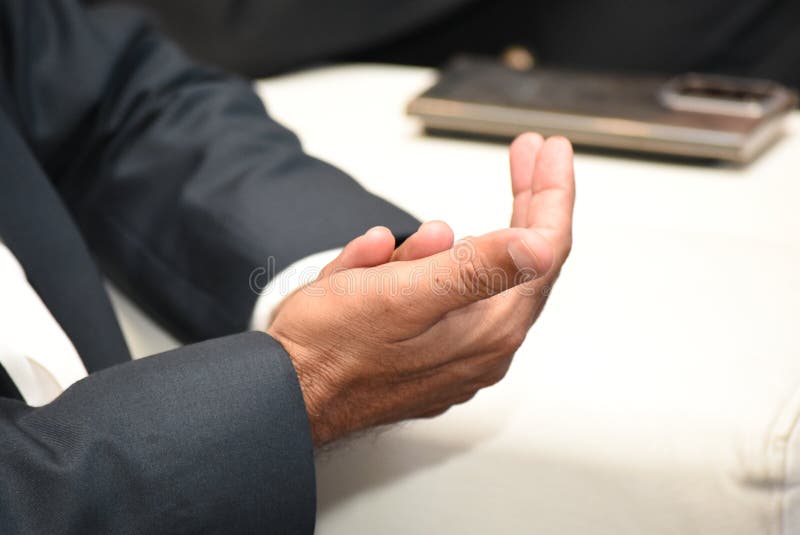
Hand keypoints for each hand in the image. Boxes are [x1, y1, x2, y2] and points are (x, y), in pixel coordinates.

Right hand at [269, 135, 574, 446]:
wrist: (284, 396)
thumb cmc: (331, 348)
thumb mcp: (401, 295)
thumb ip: (475, 269)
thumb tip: (540, 246)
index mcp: (488, 329)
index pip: (544, 248)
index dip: (552, 193)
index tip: (550, 151)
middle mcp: (483, 346)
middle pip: (524, 259)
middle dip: (529, 200)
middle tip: (532, 156)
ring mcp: (459, 353)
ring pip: (480, 275)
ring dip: (468, 237)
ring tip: (435, 226)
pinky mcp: (431, 354)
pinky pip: (444, 295)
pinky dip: (429, 266)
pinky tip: (391, 256)